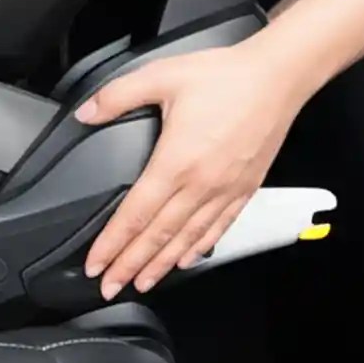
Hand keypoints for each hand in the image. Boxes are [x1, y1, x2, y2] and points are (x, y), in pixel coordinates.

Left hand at [74, 43, 309, 299]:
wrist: (278, 77)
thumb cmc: (225, 76)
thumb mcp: (161, 76)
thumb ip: (117, 96)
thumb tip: (85, 112)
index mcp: (176, 161)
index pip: (135, 214)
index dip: (112, 243)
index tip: (96, 263)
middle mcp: (201, 184)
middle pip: (158, 236)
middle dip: (130, 265)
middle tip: (110, 286)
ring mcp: (225, 190)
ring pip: (187, 238)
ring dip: (161, 264)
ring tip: (142, 283)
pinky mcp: (245, 188)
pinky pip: (219, 227)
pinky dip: (199, 247)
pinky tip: (187, 259)